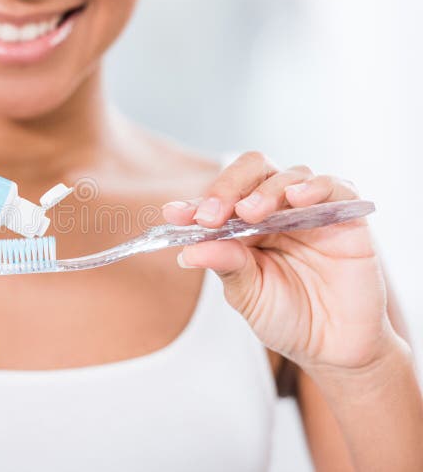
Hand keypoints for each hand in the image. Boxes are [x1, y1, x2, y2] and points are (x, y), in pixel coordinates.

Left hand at [162, 152, 395, 373]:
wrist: (334, 347)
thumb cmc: (287, 318)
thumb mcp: (248, 296)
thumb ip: (226, 267)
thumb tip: (188, 251)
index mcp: (244, 225)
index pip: (218, 201)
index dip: (195, 204)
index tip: (174, 215)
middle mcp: (276, 210)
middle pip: (251, 171)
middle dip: (226, 188)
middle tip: (212, 216)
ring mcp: (310, 210)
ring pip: (287, 176)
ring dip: (264, 191)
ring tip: (250, 212)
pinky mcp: (346, 216)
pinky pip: (335, 187)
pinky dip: (315, 187)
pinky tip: (297, 198)